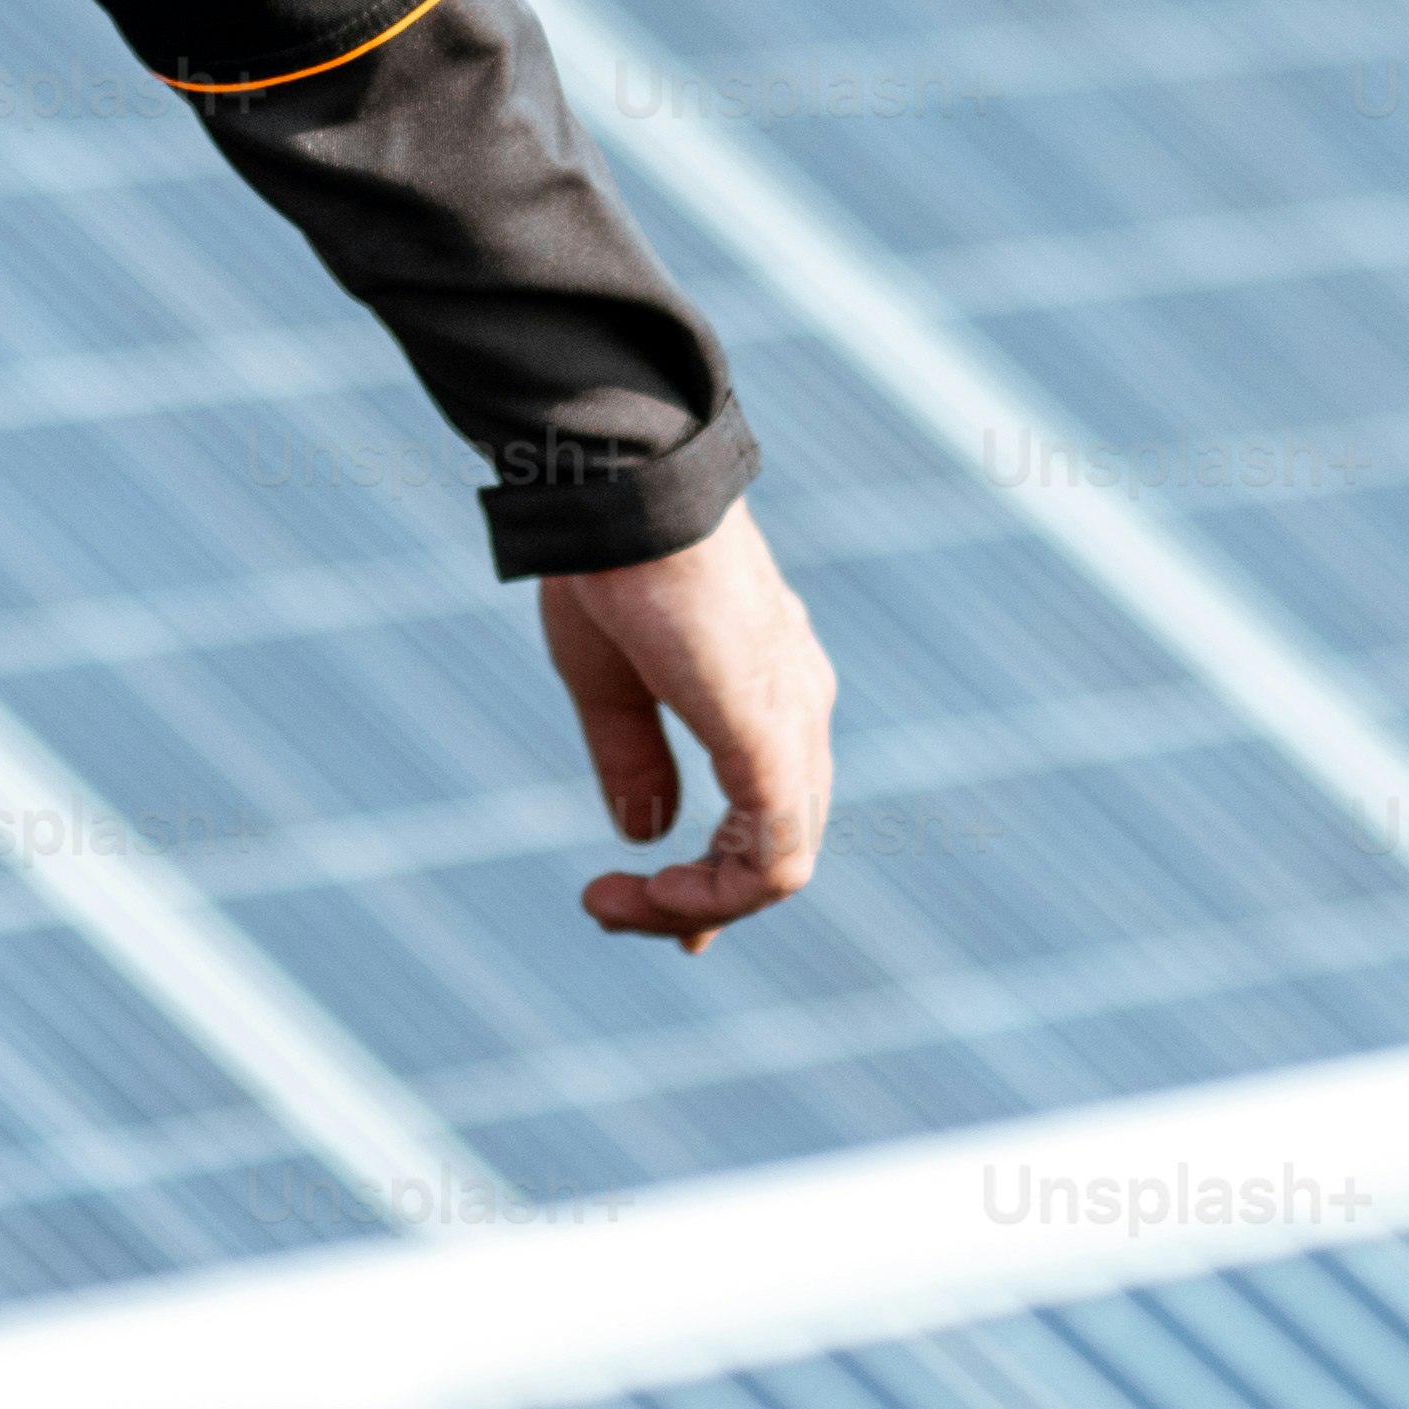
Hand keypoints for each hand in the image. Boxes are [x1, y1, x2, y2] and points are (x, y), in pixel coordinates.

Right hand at [536, 501, 834, 947]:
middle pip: (775, 842)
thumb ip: (633, 757)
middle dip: (702, 896)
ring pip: (777, 863)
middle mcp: (799, 708)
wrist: (625, 497)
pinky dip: (716, 894)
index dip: (714, 870)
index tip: (644, 895)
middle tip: (620, 910)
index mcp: (766, 685)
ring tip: (617, 903)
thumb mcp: (610, 680)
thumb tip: (645, 832)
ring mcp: (794, 726)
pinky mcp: (773, 741)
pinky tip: (655, 891)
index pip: (767, 806)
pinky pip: (773, 858)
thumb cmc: (614, 564)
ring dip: (698, 903)